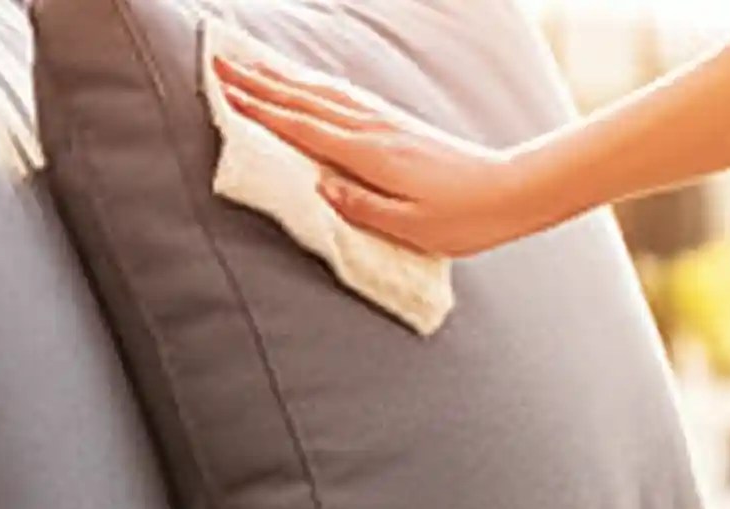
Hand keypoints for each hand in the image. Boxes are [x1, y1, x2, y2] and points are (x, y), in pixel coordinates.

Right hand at [213, 56, 541, 257]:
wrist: (512, 191)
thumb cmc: (464, 218)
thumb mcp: (412, 226)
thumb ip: (363, 207)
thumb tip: (320, 187)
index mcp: (371, 155)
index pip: (304, 127)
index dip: (261, 110)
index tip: (224, 91)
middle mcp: (375, 130)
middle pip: (305, 99)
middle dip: (259, 81)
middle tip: (218, 62)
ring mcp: (387, 122)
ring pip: (323, 91)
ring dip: (282, 77)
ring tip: (248, 63)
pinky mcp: (397, 124)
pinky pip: (344, 97)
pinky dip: (315, 85)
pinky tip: (304, 82)